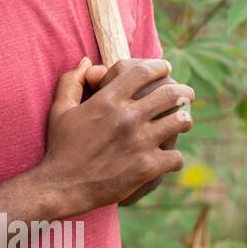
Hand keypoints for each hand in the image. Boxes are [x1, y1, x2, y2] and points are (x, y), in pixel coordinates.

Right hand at [43, 57, 194, 214]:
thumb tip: (86, 61)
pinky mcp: (147, 167)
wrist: (62, 186)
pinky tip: (167, 158)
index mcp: (107, 100)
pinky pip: (176, 156)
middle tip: (187, 94)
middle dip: (183, 91)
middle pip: (170, 93)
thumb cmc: (61, 146)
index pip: (143, 72)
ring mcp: (140, 142)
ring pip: (181, 121)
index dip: (158, 67)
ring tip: (181, 122)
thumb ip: (71, 81)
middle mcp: (127, 117)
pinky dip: (173, 158)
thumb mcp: (60, 109)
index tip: (164, 68)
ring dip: (183, 120)